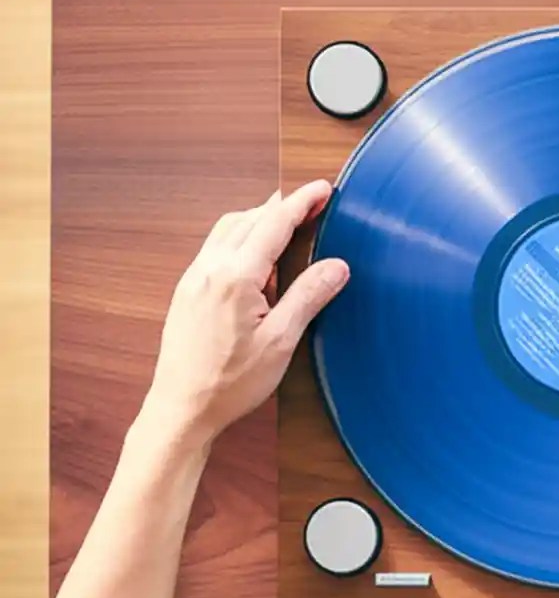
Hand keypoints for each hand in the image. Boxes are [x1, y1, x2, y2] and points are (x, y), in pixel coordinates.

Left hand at [144, 180, 348, 444]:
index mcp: (235, 277)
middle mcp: (209, 269)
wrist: (181, 408)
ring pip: (229, 230)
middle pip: (249, 218)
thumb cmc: (230, 383)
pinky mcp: (187, 291)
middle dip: (282, 206)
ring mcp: (194, 278)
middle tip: (312, 205)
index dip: (302, 202)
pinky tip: (257, 261)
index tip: (323, 189)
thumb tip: (337, 266)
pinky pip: (215, 248)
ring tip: (288, 228)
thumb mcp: (281, 341)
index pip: (274, 223)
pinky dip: (241, 239)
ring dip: (259, 220)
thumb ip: (308, 296)